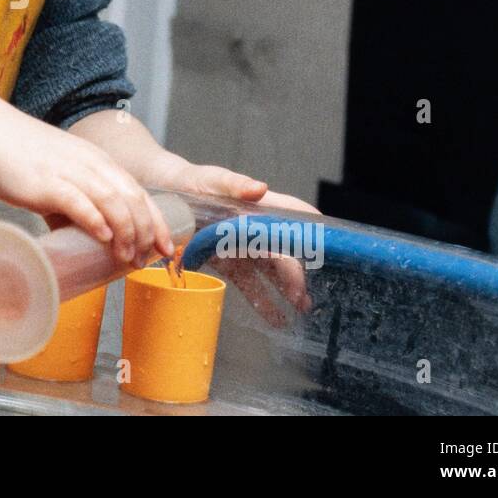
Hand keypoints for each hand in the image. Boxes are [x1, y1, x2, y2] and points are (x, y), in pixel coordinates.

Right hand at [0, 113, 175, 268]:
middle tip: (146, 260)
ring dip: (126, 234)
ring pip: (113, 203)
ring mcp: (71, 172)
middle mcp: (91, 165)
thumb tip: (75, 238)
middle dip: (147, 233)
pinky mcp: (48, 183)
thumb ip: (70, 205)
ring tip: (128, 258)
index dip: (158, 222)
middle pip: (133, 200)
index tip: (167, 247)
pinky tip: (104, 239)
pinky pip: (80, 203)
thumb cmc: (20, 156)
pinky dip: (96, 222)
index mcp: (98, 162)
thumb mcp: (59, 176)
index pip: (139, 193)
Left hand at [143, 152, 320, 327]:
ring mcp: (243, 249)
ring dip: (287, 290)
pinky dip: (263, 301)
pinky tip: (278, 319)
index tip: (332, 245)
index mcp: (257, 207)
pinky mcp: (228, 264)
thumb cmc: (191, 181)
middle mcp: (255, 230)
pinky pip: (249, 284)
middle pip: (283, 252)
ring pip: (272, 272)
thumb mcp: (210, 179)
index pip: (293, 215)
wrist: (164, 195)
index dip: (312, 229)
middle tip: (300, 296)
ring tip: (301, 309)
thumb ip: (234, 184)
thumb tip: (260, 188)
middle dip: (295, 274)